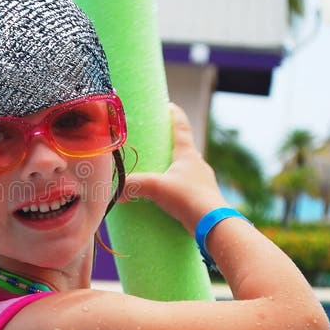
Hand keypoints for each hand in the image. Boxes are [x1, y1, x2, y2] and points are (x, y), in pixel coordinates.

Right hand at [121, 103, 226, 234]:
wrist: (213, 224)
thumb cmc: (188, 198)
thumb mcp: (156, 187)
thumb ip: (134, 185)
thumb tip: (117, 191)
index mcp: (187, 154)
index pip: (181, 127)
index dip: (175, 114)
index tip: (169, 105)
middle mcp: (197, 164)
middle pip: (184, 148)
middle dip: (171, 144)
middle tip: (157, 142)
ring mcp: (202, 181)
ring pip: (186, 169)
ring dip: (174, 168)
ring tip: (159, 173)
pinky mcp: (202, 198)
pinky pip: (187, 188)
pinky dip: (177, 188)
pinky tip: (168, 197)